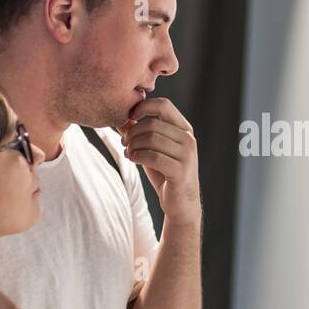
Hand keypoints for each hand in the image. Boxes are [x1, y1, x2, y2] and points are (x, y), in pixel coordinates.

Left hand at [119, 98, 201, 226]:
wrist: (181, 204)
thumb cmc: (165, 173)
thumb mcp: (152, 149)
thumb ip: (139, 132)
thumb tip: (119, 117)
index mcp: (184, 128)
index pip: (163, 105)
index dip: (143, 106)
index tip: (129, 117)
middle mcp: (188, 138)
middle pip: (152, 123)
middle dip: (132, 132)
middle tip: (124, 142)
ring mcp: (187, 154)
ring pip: (151, 139)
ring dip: (133, 145)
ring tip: (128, 152)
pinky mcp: (180, 170)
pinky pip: (152, 156)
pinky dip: (137, 156)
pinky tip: (132, 159)